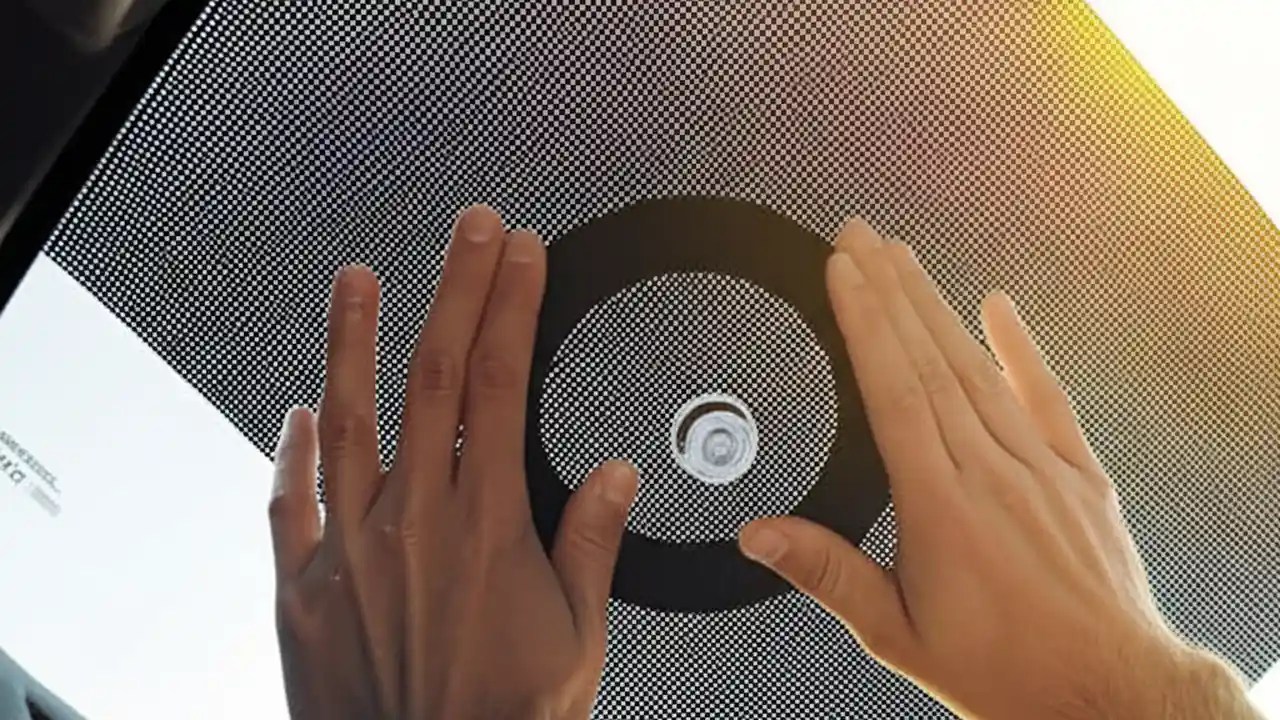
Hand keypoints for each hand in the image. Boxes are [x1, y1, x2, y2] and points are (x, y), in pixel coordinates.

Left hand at [268, 205, 639, 719]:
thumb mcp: (579, 637)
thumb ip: (592, 544)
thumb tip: (616, 473)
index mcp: (485, 528)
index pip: (497, 382)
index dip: (508, 305)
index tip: (519, 255)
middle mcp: (412, 525)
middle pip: (431, 375)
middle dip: (453, 287)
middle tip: (466, 230)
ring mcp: (351, 554)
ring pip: (348, 421)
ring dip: (353, 343)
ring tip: (357, 280)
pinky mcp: (304, 594)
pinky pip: (289, 506)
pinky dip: (289, 453)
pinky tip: (296, 412)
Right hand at [738, 218, 1260, 718]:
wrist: (1109, 693)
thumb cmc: (1008, 668)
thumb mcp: (896, 632)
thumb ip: (826, 574)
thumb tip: (760, 536)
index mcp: (942, 505)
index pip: (894, 388)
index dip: (866, 322)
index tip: (843, 271)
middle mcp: (991, 471)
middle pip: (931, 358)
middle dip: (890, 289)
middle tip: (859, 235)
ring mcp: (1040, 466)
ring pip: (978, 366)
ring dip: (936, 305)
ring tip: (902, 257)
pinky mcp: (1078, 473)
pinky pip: (1046, 394)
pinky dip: (1020, 347)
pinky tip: (999, 308)